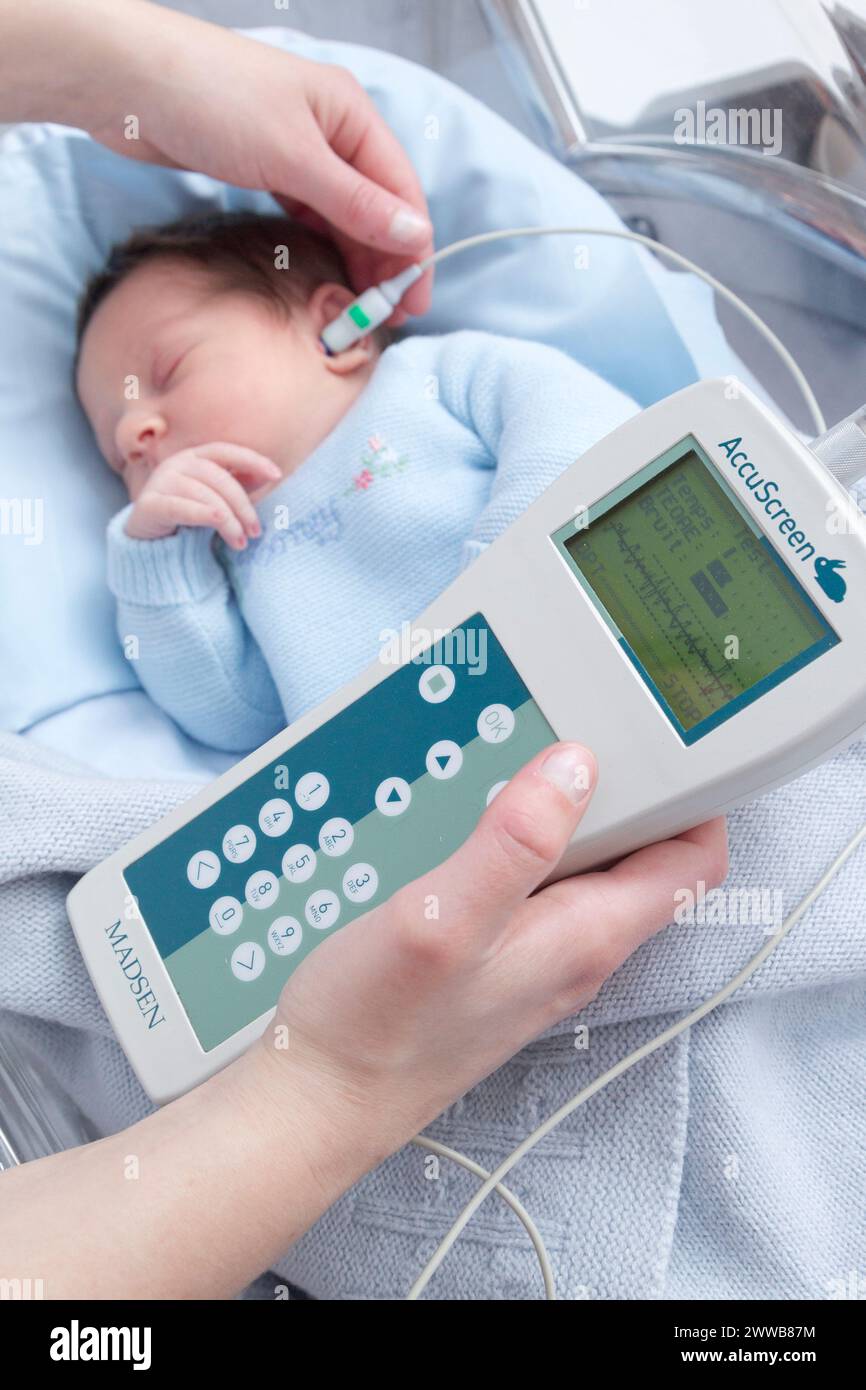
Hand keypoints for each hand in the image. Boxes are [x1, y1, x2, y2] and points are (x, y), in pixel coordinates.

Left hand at [69, 2, 433, 323]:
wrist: (129, 82)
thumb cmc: (213, 100)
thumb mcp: (293, 158)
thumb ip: (355, 203)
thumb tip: (414, 236)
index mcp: (351, 114)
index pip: (401, 191)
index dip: (413, 250)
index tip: (412, 303)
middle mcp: (332, 130)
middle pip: (377, 206)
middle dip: (387, 261)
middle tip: (386, 320)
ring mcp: (299, 149)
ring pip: (344, 214)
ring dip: (356, 258)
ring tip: (360, 308)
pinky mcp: (267, 166)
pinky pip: (311, 213)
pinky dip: (324, 244)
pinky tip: (329, 273)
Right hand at [124, 443, 280, 548]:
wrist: (149, 539)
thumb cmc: (189, 514)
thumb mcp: (217, 498)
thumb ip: (240, 484)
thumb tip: (268, 474)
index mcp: (194, 456)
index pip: (226, 452)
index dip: (252, 460)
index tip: (277, 474)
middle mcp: (176, 464)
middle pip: (218, 477)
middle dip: (243, 505)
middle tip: (256, 531)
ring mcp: (160, 482)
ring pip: (203, 494)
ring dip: (228, 519)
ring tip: (241, 541)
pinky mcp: (149, 504)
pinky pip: (180, 507)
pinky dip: (203, 513)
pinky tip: (220, 522)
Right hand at [259, 742, 727, 1153]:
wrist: (317, 1099)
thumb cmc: (376, 1028)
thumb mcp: (443, 919)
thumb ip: (514, 842)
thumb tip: (576, 765)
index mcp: (590, 935)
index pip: (696, 858)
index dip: (694, 792)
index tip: (658, 737)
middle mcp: (578, 948)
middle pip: (646, 853)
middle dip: (626, 787)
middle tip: (570, 728)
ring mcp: (539, 956)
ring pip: (586, 865)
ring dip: (565, 811)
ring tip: (515, 761)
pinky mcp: (498, 959)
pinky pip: (534, 884)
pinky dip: (519, 841)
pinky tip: (468, 820)